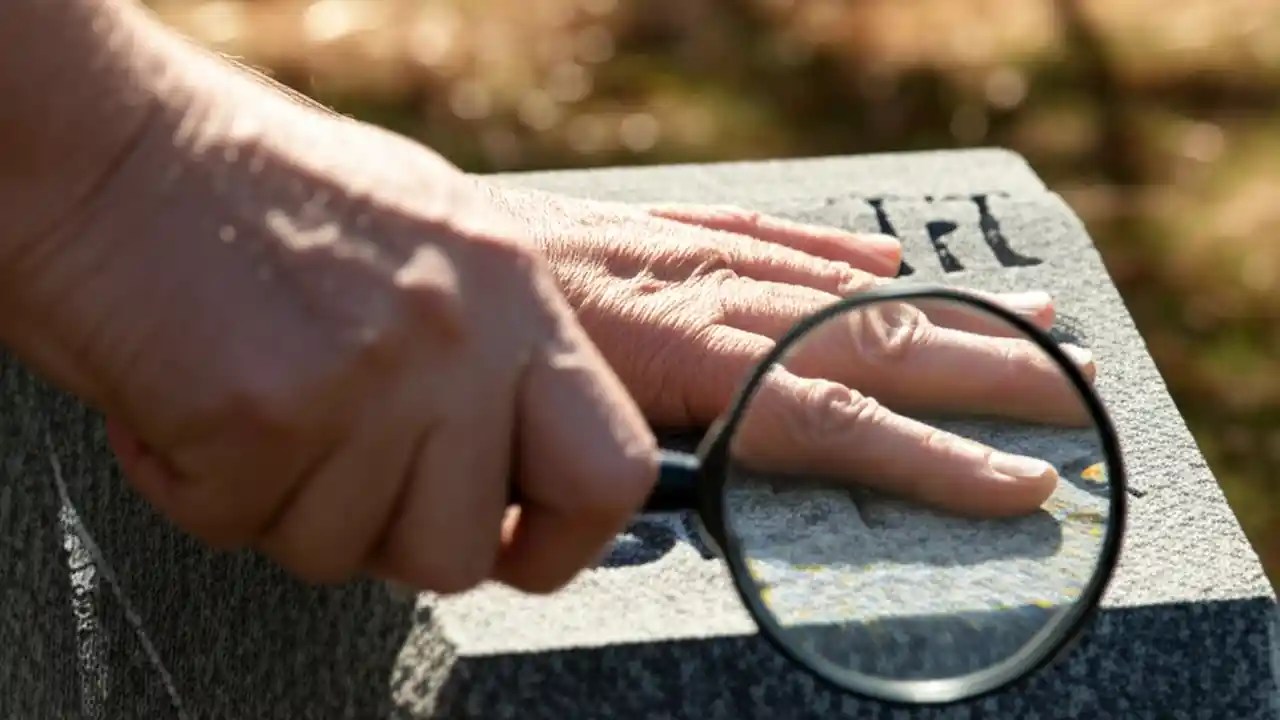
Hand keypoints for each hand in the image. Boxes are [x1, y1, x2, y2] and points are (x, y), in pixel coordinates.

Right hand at [0, 41, 655, 594]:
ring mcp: (370, 375)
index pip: (610, 470)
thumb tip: (524, 454)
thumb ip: (495, 354)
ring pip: (345, 553)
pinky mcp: (265, 411)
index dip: (562, 542)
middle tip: (331, 468)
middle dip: (387, 539)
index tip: (512, 547)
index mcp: (517, 297)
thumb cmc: (255, 192)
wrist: (110, 142)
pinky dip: (197, 485)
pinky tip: (189, 401)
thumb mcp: (431, 244)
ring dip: (284, 505)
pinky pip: (241, 524)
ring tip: (253, 407)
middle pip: (460, 551)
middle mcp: (460, 336)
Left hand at [478, 187, 1096, 516]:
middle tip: (1077, 390)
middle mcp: (689, 302)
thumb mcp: (503, 447)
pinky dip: (826, 251)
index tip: (1018, 486)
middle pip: (865, 342)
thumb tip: (653, 528)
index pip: (830, 421)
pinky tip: (881, 260)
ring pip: (833, 288)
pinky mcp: (644, 229)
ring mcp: (673, 259)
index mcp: (666, 364)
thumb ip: (598, 488)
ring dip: (937, 308)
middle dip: (982, 369)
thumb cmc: (428, 360)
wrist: (375, 250)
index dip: (932, 459)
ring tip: (1029, 317)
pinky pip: (757, 236)